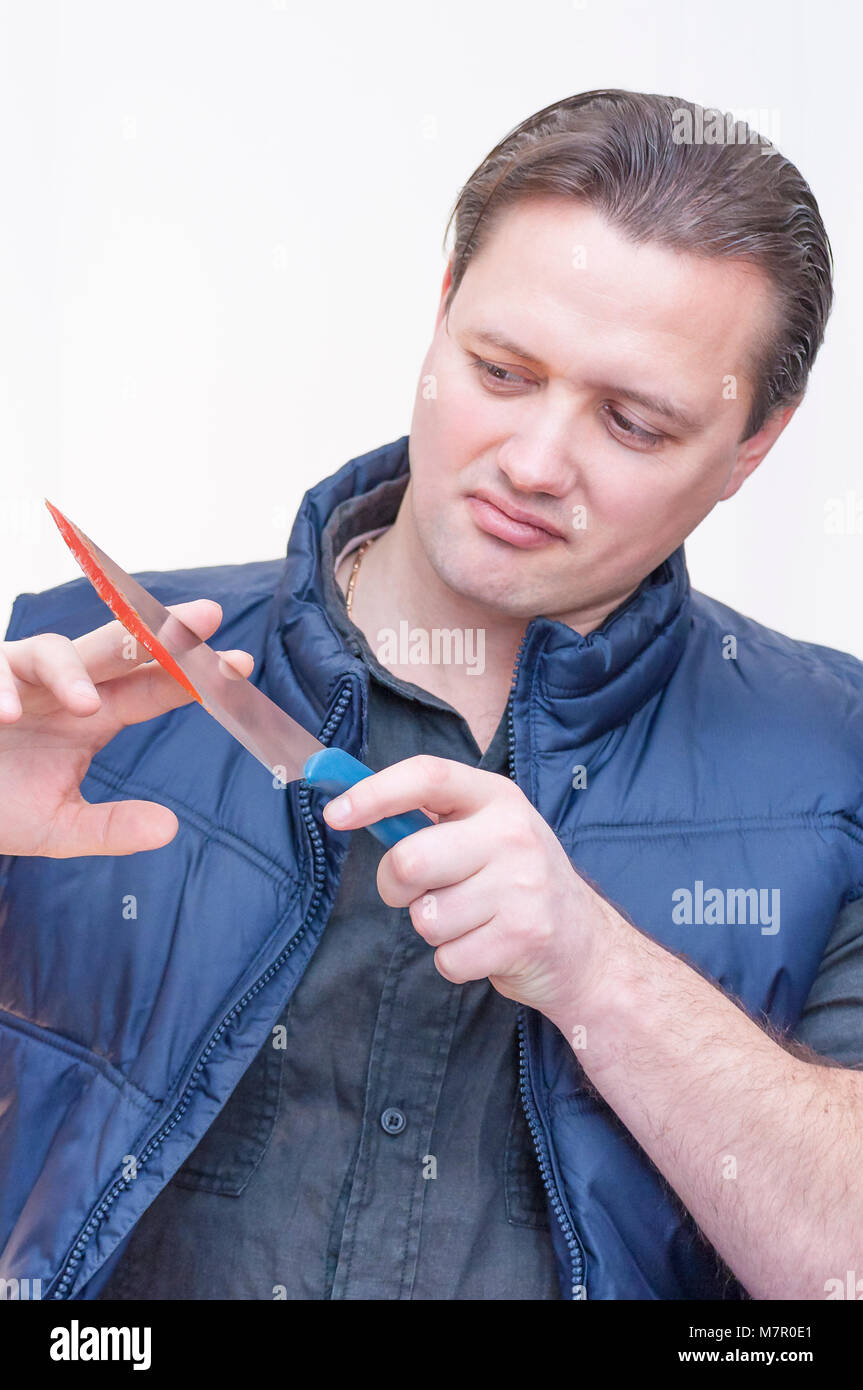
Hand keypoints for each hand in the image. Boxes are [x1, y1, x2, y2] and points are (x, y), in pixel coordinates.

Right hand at [0, 599, 252, 857]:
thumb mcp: (57, 827)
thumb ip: (110, 827)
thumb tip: (170, 829)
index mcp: (95, 713)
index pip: (154, 687)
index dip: (194, 675)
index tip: (241, 666)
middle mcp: (64, 686)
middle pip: (118, 648)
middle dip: (160, 631)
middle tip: (206, 617)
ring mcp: (18, 680)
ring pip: (53, 652)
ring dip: (72, 674)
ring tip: (85, 707)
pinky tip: (5, 716)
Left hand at [322, 754, 618, 1020]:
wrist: (586, 946)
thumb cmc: (514, 882)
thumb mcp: (486, 832)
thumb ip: (427, 819)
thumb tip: (346, 804)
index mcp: (497, 797)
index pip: (427, 776)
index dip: (373, 792)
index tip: (334, 814)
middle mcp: (513, 834)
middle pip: (410, 858)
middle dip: (395, 886)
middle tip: (413, 893)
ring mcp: (522, 886)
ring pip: (425, 917)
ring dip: (433, 928)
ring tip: (470, 920)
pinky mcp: (523, 937)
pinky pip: (447, 958)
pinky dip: (454, 961)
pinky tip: (486, 947)